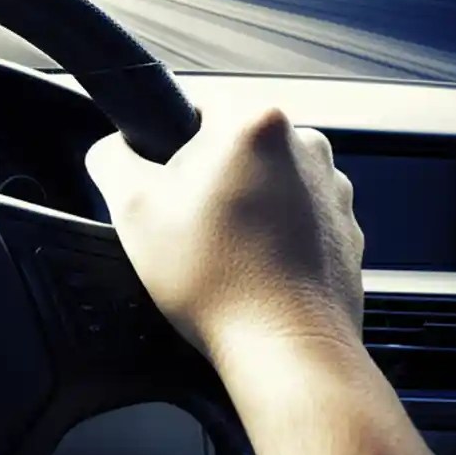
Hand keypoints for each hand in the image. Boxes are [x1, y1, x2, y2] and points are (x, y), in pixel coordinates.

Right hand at [84, 103, 364, 368]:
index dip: (168, 146)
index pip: (196, 105)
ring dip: (240, 207)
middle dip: (205, 179)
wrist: (285, 349)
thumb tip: (112, 149)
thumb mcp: (131, 209)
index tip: (163, 185)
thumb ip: (111, 158)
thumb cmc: (218, 282)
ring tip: (219, 253)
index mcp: (256, 124)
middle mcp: (307, 147)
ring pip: (264, 182)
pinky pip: (293, 218)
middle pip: (233, 145)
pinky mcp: (344, 230)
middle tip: (184, 225)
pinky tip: (249, 269)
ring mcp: (333, 190)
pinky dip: (270, 237)